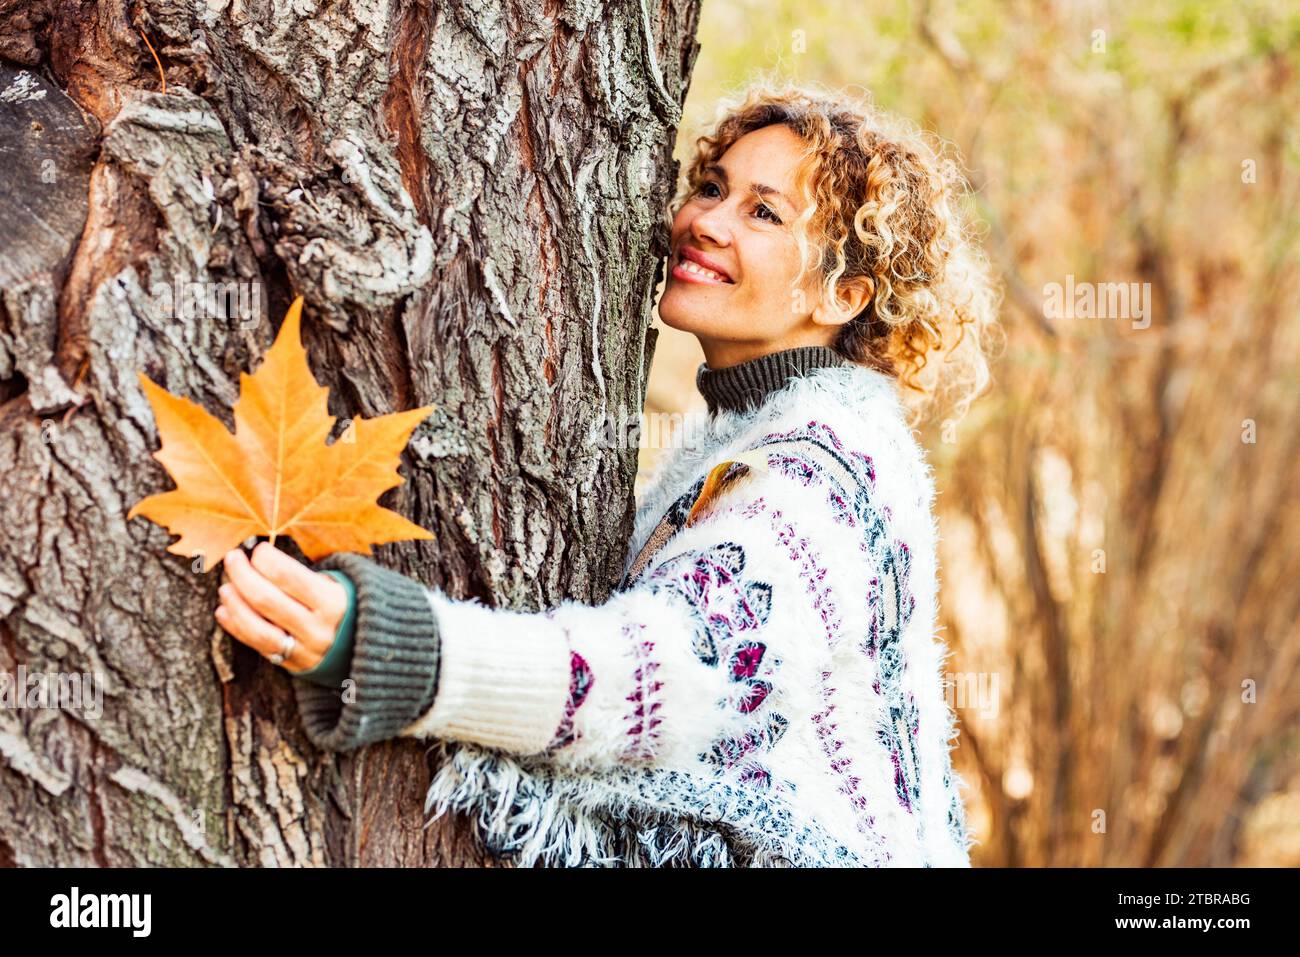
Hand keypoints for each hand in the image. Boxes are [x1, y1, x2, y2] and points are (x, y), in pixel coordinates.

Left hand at [215, 542, 348, 673]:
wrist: (367, 646)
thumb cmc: (344, 604)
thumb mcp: (336, 584)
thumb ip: (301, 575)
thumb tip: (259, 559)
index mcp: (332, 602)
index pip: (288, 576)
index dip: (266, 559)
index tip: (258, 549)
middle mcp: (317, 628)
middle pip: (266, 600)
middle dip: (242, 575)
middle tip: (233, 559)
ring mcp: (303, 649)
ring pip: (257, 628)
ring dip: (235, 604)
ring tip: (225, 587)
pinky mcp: (292, 664)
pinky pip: (257, 646)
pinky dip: (236, 627)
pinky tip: (224, 610)